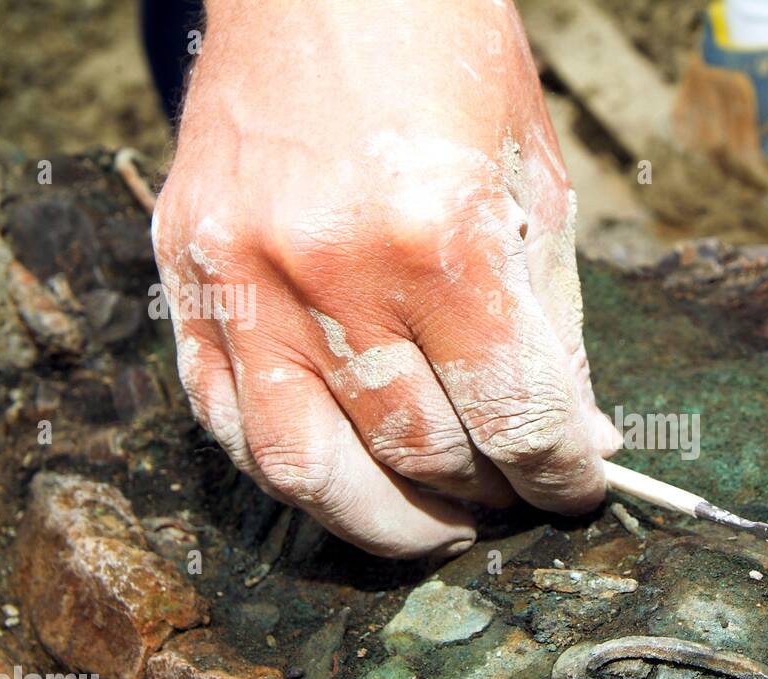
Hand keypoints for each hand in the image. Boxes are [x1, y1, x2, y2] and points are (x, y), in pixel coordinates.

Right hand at [152, 0, 619, 557]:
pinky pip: (226, 419)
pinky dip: (293, 472)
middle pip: (422, 454)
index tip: (579, 488)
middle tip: (514, 497)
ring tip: (436, 525)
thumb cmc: (450, 64)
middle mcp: (335, 271)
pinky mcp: (187, 274)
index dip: (562, 475)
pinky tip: (349, 477)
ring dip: (386, 521)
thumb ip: (553, 328)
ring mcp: (246, 278)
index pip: (515, 418)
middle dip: (488, 495)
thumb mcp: (538, 187)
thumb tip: (575, 435)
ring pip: (310, 469)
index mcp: (442, 240)